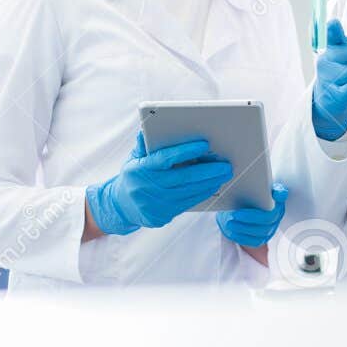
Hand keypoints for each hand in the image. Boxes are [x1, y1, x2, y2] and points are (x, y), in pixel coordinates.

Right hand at [86, 132, 233, 235]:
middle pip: (184, 178)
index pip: (166, 158)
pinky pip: (187, 204)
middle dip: (208, 171)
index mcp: (141, 169)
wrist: (120, 206)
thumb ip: (144, 145)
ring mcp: (155, 204)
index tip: (205, 144)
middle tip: (226, 165)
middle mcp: (148, 187)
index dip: (186, 151)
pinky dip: (202, 194)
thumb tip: (148, 129)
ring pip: (189, 192)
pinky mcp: (162, 216)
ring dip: (210, 183)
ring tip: (224, 174)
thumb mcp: (134, 159)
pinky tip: (212, 186)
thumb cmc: (132, 176)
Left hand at [216, 183, 288, 248]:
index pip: (281, 194)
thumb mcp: (249, 189)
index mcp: (275, 198)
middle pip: (268, 218)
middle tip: (235, 214)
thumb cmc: (245, 198)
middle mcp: (276, 213)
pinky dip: (242, 237)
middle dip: (251, 217)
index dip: (280, 194)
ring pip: (261, 231)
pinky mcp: (262, 238)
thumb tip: (250, 180)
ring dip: (243, 228)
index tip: (275, 194)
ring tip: (230, 223)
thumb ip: (253, 184)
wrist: (239, 212)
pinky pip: (254, 241)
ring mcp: (271, 227)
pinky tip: (232, 231)